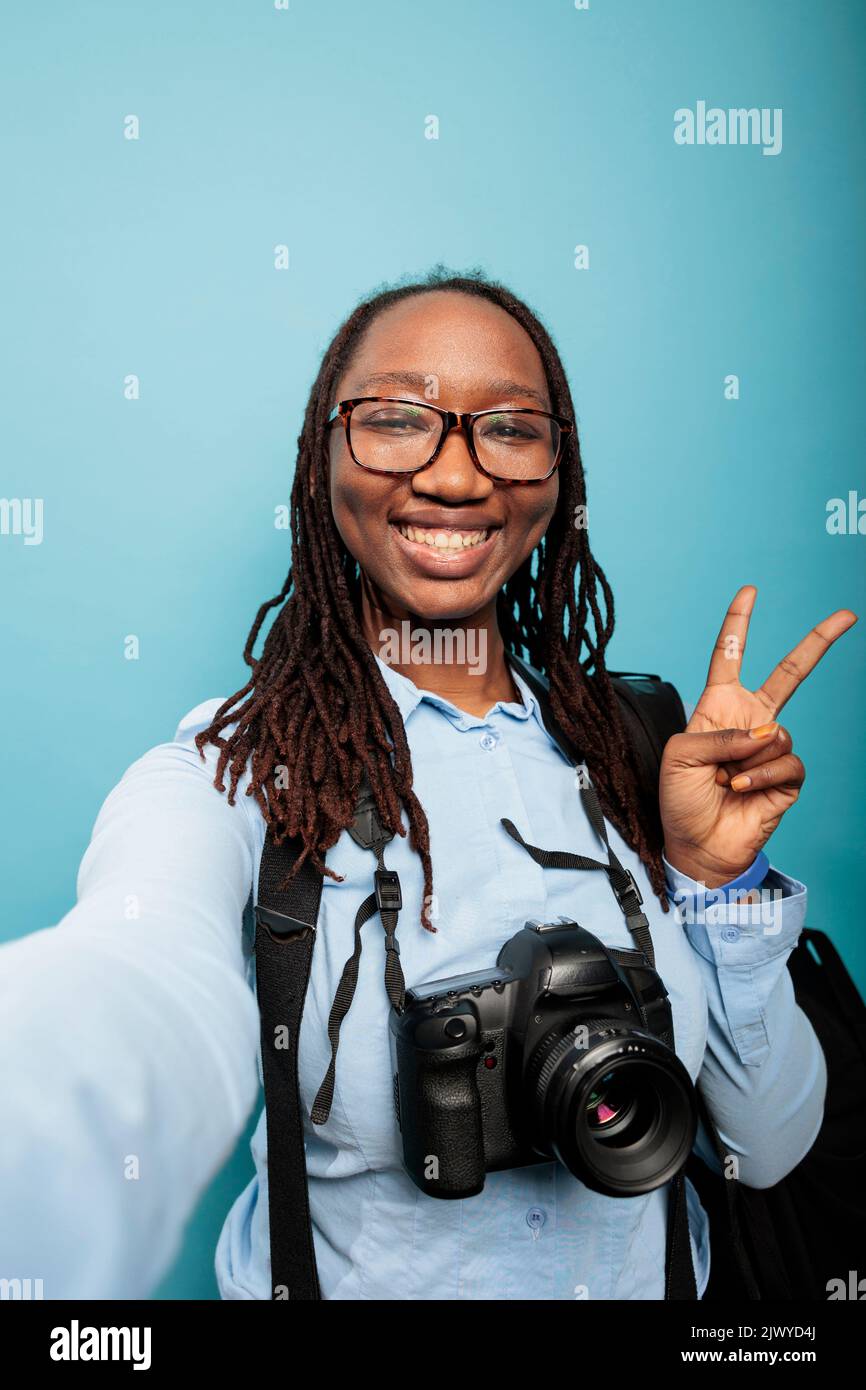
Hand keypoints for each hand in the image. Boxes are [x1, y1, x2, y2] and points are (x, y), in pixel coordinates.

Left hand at [660, 585, 856, 886]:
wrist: (696, 845)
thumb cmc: (680, 800)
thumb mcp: (681, 755)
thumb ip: (719, 733)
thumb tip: (766, 731)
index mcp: (718, 707)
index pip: (729, 656)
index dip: (738, 623)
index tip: (750, 592)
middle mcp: (749, 722)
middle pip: (789, 674)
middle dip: (818, 643)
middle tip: (846, 616)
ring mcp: (771, 749)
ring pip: (779, 732)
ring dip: (749, 756)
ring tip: (728, 779)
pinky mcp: (788, 778)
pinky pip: (787, 761)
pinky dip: (763, 774)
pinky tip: (742, 788)